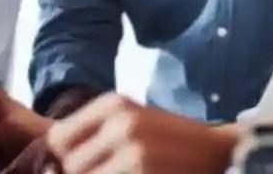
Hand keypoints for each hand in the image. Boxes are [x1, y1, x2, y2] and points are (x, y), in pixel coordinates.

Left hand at [46, 93, 234, 173]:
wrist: (219, 153)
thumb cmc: (171, 141)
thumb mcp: (132, 123)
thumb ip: (93, 137)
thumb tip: (52, 166)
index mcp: (114, 105)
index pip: (59, 139)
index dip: (60, 161)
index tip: (75, 168)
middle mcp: (121, 124)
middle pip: (71, 166)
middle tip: (109, 171)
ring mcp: (134, 152)